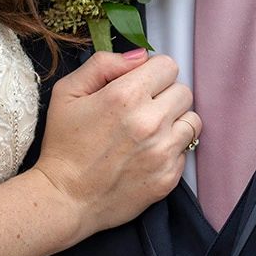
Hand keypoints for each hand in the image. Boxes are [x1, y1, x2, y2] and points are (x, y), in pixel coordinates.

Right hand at [34, 50, 198, 237]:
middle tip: (142, 110)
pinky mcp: (169, 177)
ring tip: (149, 132)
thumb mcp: (68, 92)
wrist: (64, 199)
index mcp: (126, 95)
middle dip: (165, 96)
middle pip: (184, 91)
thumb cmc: (63, 145)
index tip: (140, 86)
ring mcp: (163, 152)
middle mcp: (150, 122)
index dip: (153, 73)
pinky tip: (147, 154)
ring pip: (192, 120)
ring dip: (174, 122)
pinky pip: (186, 151)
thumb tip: (139, 56)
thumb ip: (103, 64)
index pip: (169, 66)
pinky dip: (171, 150)